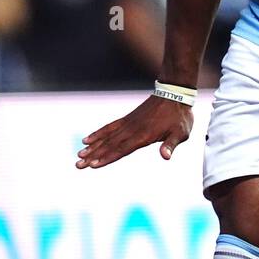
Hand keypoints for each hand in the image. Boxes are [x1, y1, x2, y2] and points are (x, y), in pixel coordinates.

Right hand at [75, 96, 192, 168]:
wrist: (175, 93)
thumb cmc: (179, 116)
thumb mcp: (180, 132)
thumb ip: (170, 144)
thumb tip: (166, 156)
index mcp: (144, 135)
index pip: (122, 149)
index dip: (107, 158)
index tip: (93, 165)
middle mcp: (133, 129)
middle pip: (109, 145)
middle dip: (93, 156)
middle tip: (78, 165)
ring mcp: (128, 123)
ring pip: (107, 136)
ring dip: (92, 146)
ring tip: (79, 154)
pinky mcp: (128, 119)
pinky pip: (110, 127)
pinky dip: (98, 133)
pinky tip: (88, 139)